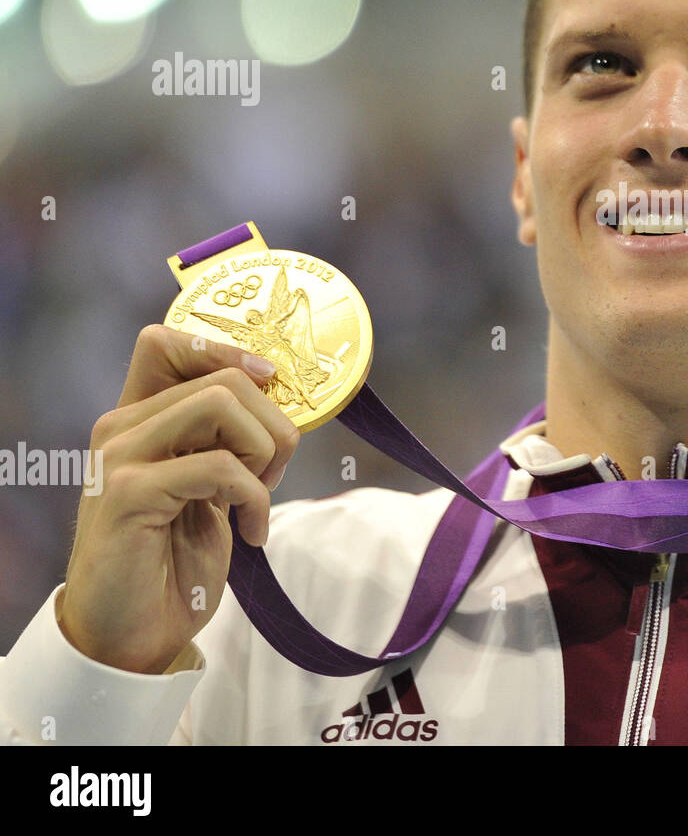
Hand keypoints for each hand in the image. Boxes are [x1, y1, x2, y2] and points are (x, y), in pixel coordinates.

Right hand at [59, 325, 299, 673]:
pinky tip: (252, 532)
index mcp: (137, 419)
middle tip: (275, 473)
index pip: (167, 342)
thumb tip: (277, 396)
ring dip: (264, 452)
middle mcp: (121, 428)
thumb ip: (221, 439)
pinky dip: (255, 497)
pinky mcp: (129, 494)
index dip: (227, 352)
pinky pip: (220, 467)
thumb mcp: (206, 487)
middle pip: (223, 377)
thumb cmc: (171, 561)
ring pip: (221, 405)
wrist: (130, 635)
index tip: (268, 386)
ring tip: (262, 496)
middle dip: (273, 423)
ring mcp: (120, 458)